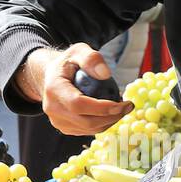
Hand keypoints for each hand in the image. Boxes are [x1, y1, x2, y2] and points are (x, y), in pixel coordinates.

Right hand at [14, 44, 132, 135]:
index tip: (122, 104)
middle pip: (86, 122)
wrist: (52, 77)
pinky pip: (88, 131)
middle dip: (112, 117)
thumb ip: (91, 58)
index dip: (102, 108)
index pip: (78, 105)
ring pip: (89, 129)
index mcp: (54, 89)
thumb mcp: (79, 51)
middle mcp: (52, 109)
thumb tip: (106, 74)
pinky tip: (111, 112)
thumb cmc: (69, 63)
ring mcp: (58, 121)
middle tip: (128, 106)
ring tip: (122, 108)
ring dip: (110, 121)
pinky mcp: (65, 128)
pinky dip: (103, 124)